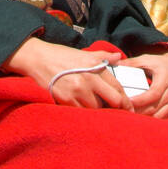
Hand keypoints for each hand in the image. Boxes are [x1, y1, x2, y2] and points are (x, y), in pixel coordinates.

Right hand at [2, 37, 132, 109]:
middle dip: (118, 109)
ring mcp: (77, 91)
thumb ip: (103, 56)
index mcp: (95, 68)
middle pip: (112, 101)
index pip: (117, 87)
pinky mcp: (66, 100)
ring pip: (97, 110)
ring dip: (100, 112)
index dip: (126, 100)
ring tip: (101, 114)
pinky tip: (85, 113)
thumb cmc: (61, 55)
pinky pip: (81, 113)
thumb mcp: (84, 53)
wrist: (38, 59)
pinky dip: (85, 114)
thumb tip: (119, 57)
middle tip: (121, 115)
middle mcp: (89, 80)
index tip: (129, 108)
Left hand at [122, 51, 167, 118]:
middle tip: (123, 111)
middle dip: (139, 112)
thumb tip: (116, 64)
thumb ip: (132, 63)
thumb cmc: (160, 64)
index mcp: (165, 79)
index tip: (128, 101)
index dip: (141, 100)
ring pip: (158, 116)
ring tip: (129, 117)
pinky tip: (138, 120)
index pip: (153, 93)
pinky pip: (161, 118)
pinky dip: (150, 120)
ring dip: (144, 118)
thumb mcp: (148, 59)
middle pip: (154, 107)